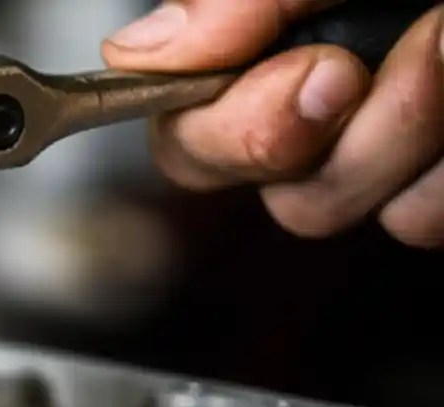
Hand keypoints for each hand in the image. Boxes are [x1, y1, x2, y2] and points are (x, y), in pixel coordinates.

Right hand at [102, 1, 443, 245]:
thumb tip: (142, 51)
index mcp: (273, 35)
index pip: (184, 126)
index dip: (231, 127)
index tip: (320, 74)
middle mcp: (320, 90)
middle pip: (268, 189)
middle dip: (345, 136)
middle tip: (411, 51)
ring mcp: (388, 137)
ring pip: (344, 211)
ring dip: (412, 140)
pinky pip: (422, 221)